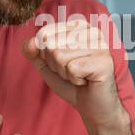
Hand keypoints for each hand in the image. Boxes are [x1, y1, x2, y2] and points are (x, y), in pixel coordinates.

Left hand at [22, 16, 128, 130]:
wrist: (92, 107)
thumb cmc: (71, 83)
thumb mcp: (46, 65)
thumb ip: (33, 51)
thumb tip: (30, 42)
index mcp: (77, 27)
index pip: (45, 34)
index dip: (47, 55)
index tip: (63, 63)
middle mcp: (90, 31)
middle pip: (51, 44)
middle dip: (56, 65)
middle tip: (72, 72)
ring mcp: (99, 44)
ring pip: (60, 56)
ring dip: (66, 73)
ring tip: (80, 76)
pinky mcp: (104, 60)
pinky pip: (72, 68)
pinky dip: (75, 80)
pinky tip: (86, 81)